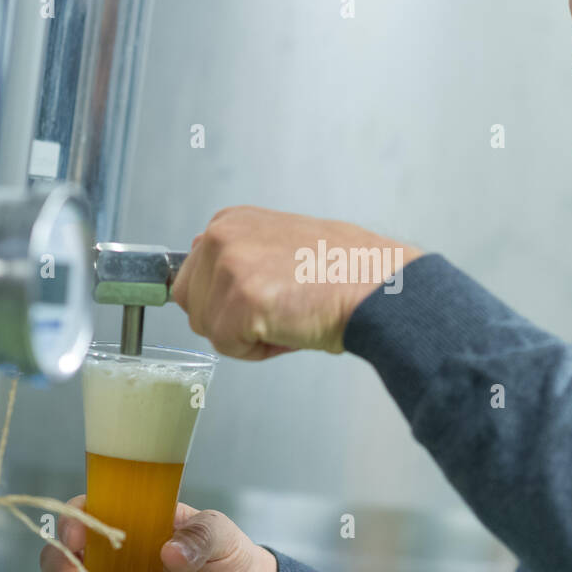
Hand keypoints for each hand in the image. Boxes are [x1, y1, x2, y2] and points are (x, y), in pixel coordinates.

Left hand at [171, 205, 422, 358]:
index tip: (267, 297)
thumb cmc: (345, 271)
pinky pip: (229, 347)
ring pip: (209, 329)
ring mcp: (228, 268)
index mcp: (229, 221)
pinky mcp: (239, 302)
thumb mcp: (283, 243)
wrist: (380, 287)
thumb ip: (242, 255)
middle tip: (278, 310)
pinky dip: (259, 350)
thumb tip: (212, 279)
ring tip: (288, 316)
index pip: (193, 278)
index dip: (229, 302)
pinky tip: (291, 328)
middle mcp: (221, 237)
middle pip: (192, 304)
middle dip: (229, 319)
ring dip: (247, 336)